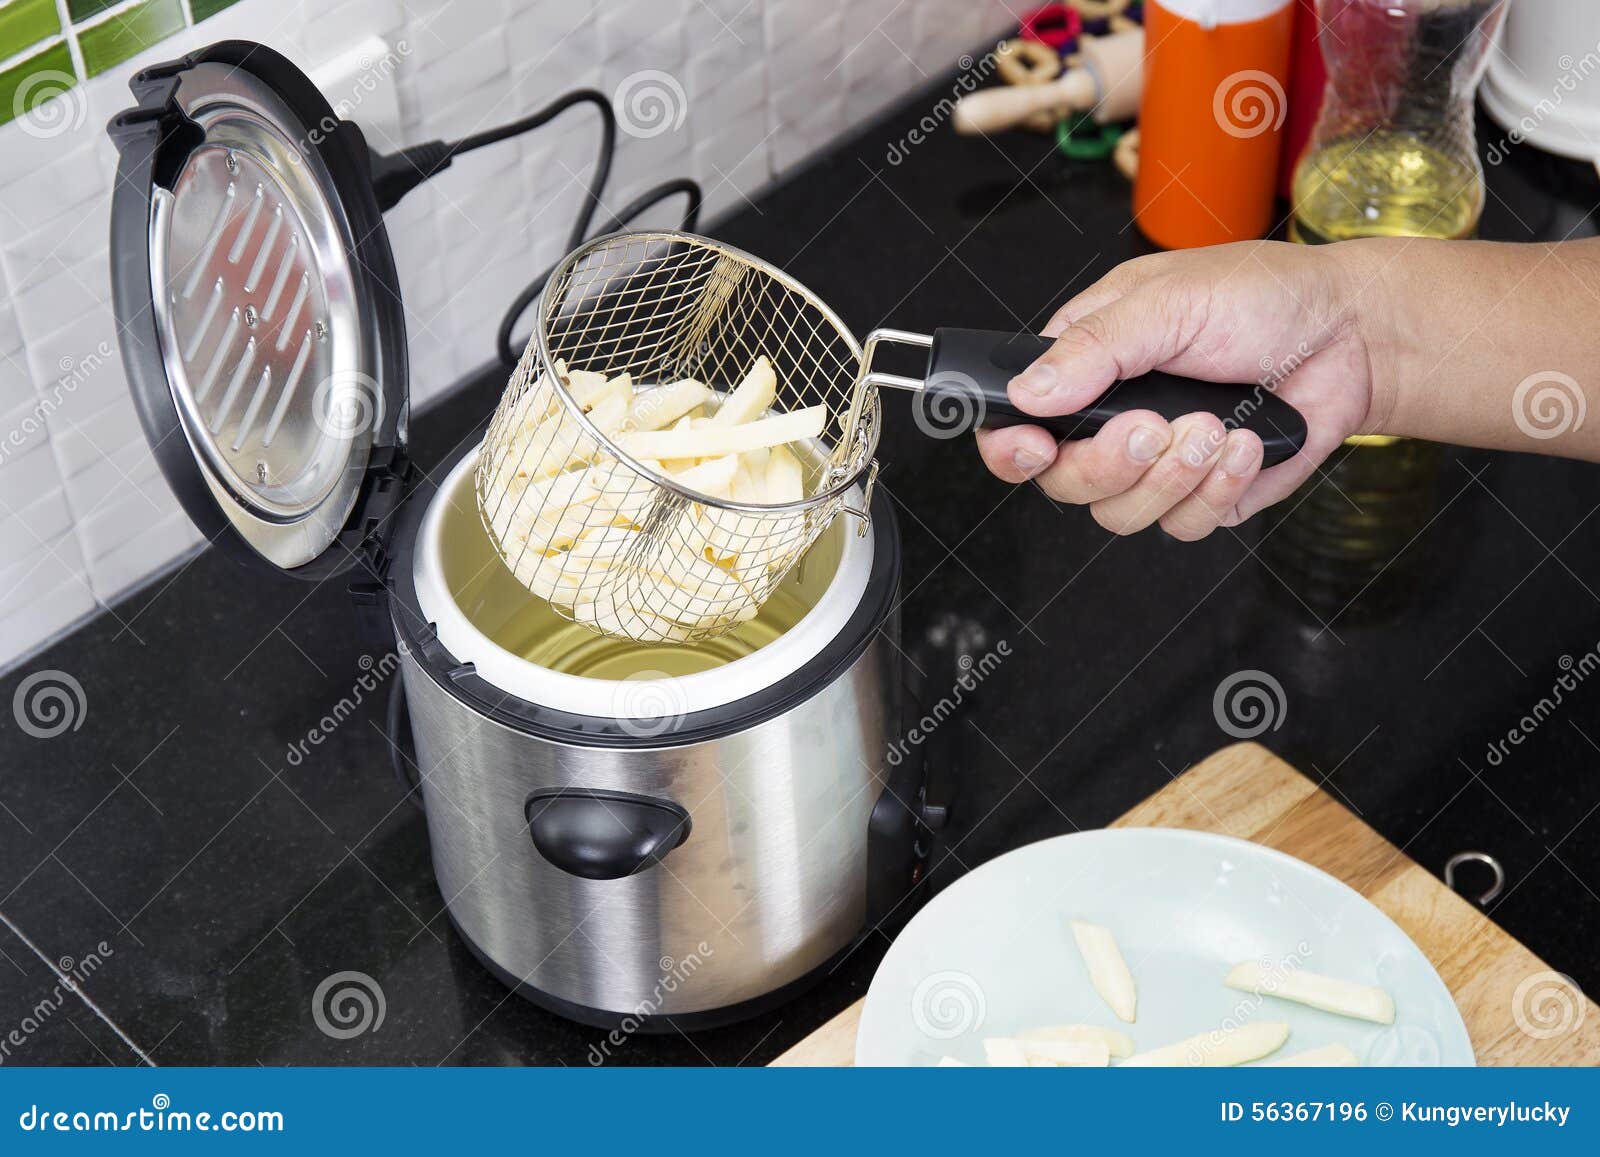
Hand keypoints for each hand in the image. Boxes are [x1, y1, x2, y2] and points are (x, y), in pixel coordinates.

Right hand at [976, 240, 1388, 539]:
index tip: (1034, 448)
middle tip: (1153, 427)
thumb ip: (1094, 348)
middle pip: (1064, 482)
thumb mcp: (1168, 301)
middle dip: (1109, 464)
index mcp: (1085, 365)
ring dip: (1171, 476)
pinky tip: (1247, 445)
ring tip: (1217, 428)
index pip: (1017, 423)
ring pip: (1120, 515)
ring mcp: (1158, 463)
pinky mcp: (1205, 494)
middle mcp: (1112, 420)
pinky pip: (1184, 524)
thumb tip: (1028, 391)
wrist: (1353, 334)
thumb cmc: (1264, 297)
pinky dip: (1218, 490)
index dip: (1011, 448)